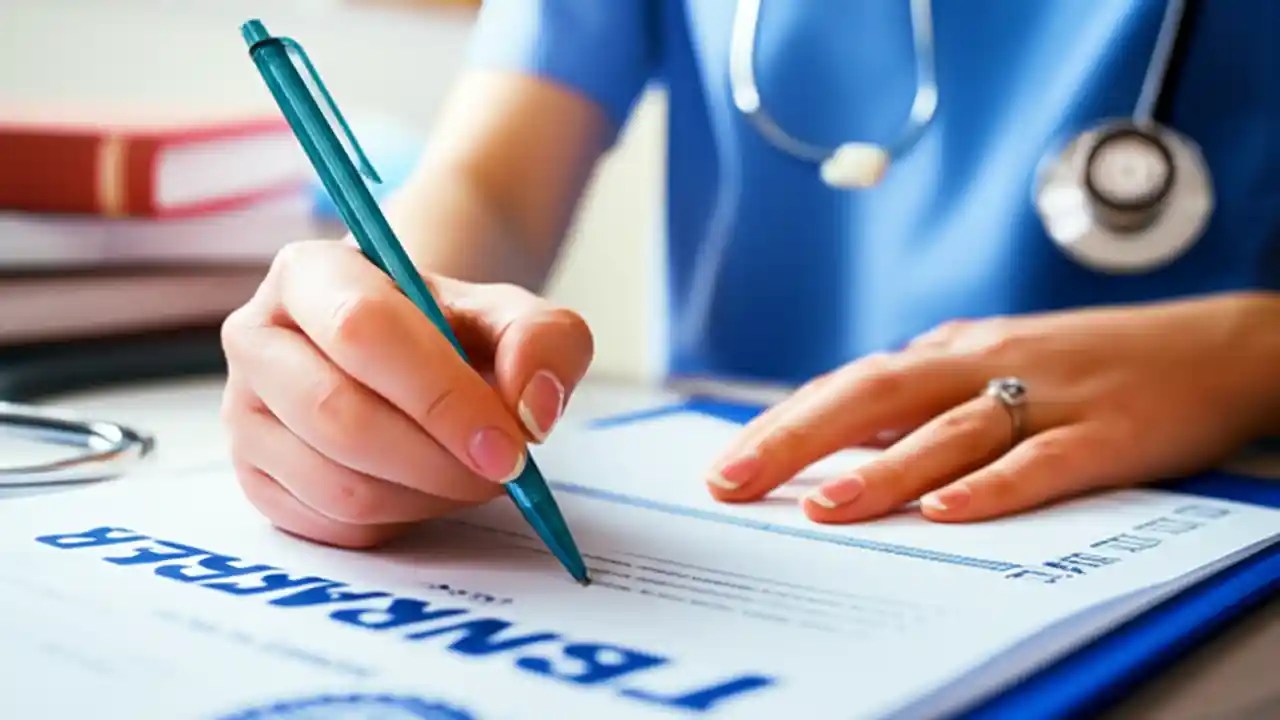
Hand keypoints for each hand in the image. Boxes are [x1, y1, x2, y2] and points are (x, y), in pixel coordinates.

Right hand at [221, 240, 592, 547]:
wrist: (411, 359)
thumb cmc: (451, 332)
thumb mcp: (512, 315)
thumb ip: (543, 341)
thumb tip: (533, 407)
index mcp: (308, 273)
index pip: (362, 330)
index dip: (442, 395)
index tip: (510, 444)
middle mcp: (256, 339)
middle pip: (340, 416)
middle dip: (440, 459)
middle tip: (505, 470)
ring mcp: (244, 416)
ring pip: (338, 484)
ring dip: (428, 496)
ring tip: (473, 474)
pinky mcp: (256, 481)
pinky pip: (332, 525)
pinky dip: (399, 521)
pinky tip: (429, 489)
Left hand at [705, 293, 1279, 522]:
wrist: (1213, 344)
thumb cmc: (1088, 363)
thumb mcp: (994, 369)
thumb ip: (927, 405)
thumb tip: (848, 448)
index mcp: (952, 354)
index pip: (851, 386)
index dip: (785, 424)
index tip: (726, 465)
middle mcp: (984, 366)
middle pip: (877, 396)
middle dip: (799, 439)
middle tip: (736, 483)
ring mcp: (1045, 396)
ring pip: (950, 431)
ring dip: (884, 470)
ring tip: (823, 507)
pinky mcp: (1103, 433)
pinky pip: (1042, 462)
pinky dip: (993, 486)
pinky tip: (948, 512)